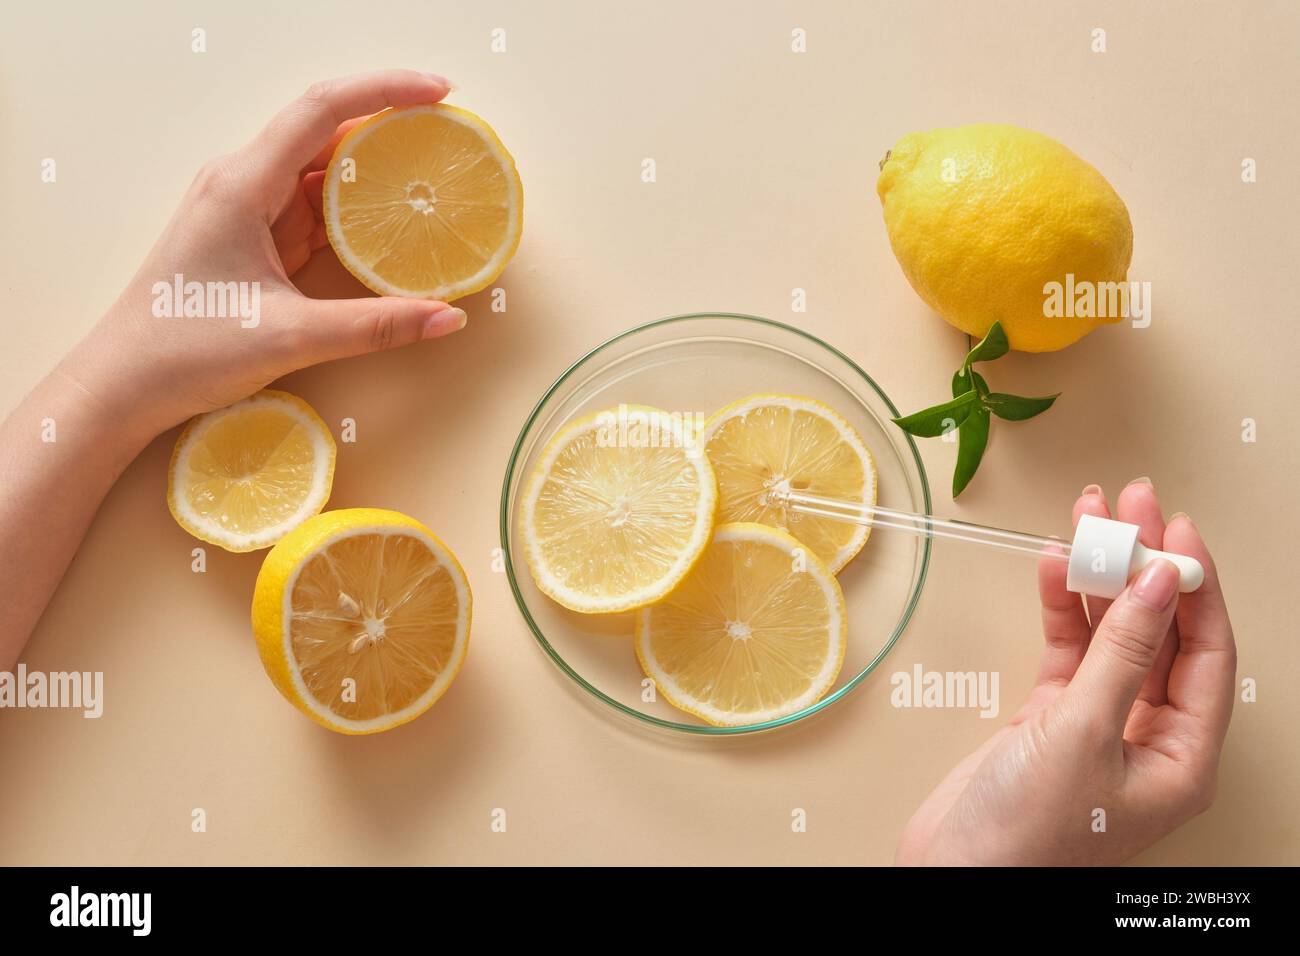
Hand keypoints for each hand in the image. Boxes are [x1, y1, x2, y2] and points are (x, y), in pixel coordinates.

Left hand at [59, 69, 466, 442]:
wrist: (122, 384)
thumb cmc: (185, 351)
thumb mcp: (290, 338)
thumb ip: (376, 325)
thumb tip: (449, 317)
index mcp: (243, 184)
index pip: (323, 108)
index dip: (385, 89)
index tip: (440, 93)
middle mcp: (242, 182)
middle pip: (325, 129)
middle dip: (388, 123)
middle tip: (447, 134)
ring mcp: (246, 208)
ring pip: (320, 169)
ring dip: (373, 168)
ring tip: (429, 172)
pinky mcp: (252, 237)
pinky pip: (311, 206)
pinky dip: (353, 208)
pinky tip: (389, 220)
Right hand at [896, 480, 1235, 864]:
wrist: (951, 873)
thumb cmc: (1027, 835)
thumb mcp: (1083, 735)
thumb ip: (1123, 654)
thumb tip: (1161, 583)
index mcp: (1184, 758)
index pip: (1207, 653)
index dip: (1194, 586)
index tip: (1175, 529)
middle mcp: (1149, 737)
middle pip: (1160, 632)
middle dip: (1145, 565)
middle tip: (1132, 505)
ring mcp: (1098, 724)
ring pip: (1110, 633)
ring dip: (1098, 576)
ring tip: (1089, 519)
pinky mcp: (1051, 718)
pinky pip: (1067, 649)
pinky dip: (1058, 606)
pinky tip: (1052, 566)